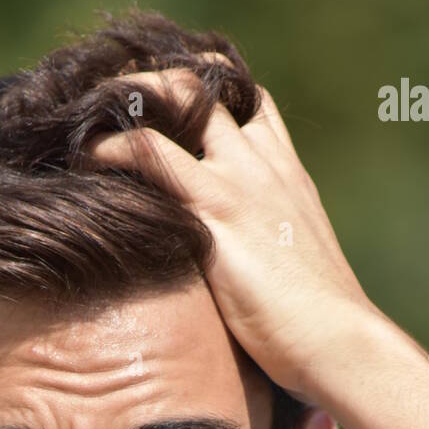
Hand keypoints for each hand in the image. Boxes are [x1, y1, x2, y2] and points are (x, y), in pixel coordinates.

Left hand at [84, 55, 376, 403]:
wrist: (340, 342)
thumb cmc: (320, 326)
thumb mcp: (297, 270)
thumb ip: (270, 251)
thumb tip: (247, 277)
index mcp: (288, 178)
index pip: (252, 106)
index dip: (210, 96)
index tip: (169, 112)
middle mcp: (264, 165)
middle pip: (210, 86)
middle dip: (157, 86)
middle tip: (115, 107)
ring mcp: (240, 182)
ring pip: (179, 98)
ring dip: (129, 100)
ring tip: (90, 122)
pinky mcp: (215, 211)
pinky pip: (152, 154)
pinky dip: (112, 148)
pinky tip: (88, 159)